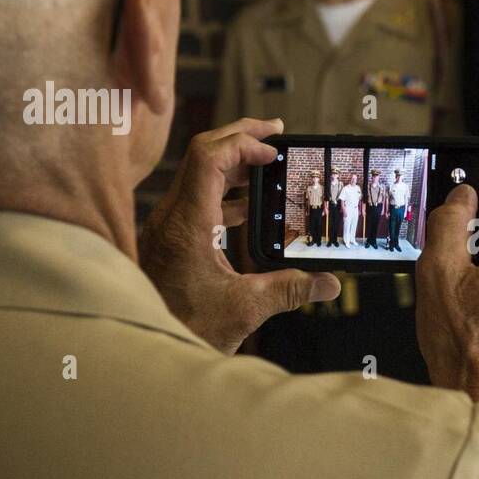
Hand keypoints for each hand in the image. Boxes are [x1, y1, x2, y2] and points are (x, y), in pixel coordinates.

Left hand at [139, 118, 339, 353]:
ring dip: (234, 162)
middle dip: (241, 137)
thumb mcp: (246, 309)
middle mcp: (173, 216)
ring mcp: (169, 225)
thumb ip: (290, 290)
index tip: (274, 151)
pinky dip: (227, 191)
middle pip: (203, 154)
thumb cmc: (187, 328)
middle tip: (276, 132)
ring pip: (199, 173)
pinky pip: (199, 198)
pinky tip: (251, 206)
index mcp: (188, 224)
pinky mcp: (172, 237)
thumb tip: (329, 282)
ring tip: (268, 161)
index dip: (243, 143)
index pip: (209, 158)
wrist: (148, 346)